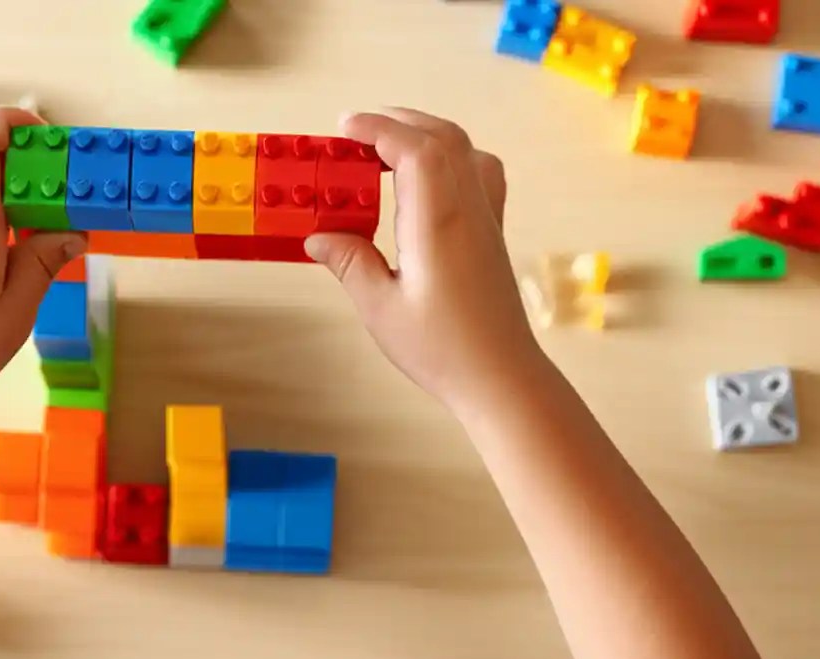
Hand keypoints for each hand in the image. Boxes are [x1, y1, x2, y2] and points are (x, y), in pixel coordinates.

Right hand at [305, 108, 544, 409]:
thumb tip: (318, 236)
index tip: (343, 128)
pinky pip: (478, 171)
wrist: (501, 377)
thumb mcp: (381, 309)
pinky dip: (450, 155)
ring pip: (464, 149)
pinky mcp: (493, 231)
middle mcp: (468, 211)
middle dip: (398, 122)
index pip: (416, 152)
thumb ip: (350, 263)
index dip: (379, 129)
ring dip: (424, 134)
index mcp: (439, 224)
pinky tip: (426, 175)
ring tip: (385, 145)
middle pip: (443, 138)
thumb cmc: (442, 350)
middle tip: (355, 131)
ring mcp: (486, 218)